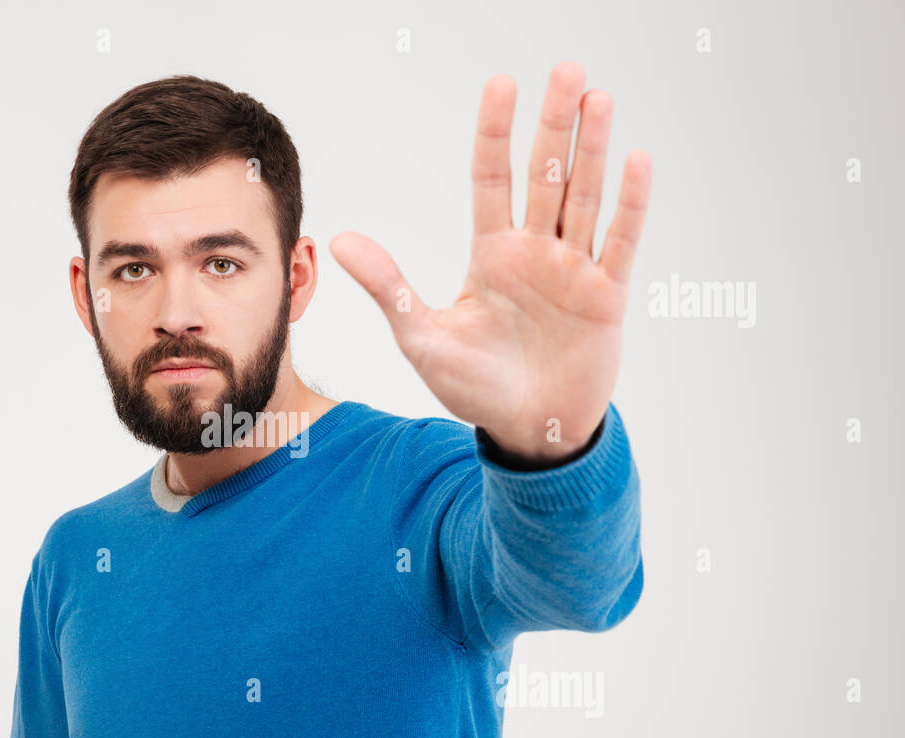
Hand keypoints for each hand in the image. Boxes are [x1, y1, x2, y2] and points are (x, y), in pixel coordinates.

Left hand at [330, 62, 650, 462]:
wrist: (529, 431)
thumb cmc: (474, 388)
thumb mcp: (422, 337)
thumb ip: (389, 286)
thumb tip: (338, 240)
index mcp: (492, 254)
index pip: (492, 178)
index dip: (496, 132)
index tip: (502, 83)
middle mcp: (535, 251)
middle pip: (546, 175)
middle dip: (555, 123)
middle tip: (567, 70)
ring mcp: (574, 269)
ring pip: (584, 197)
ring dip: (592, 149)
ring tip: (598, 98)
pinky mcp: (607, 295)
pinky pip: (620, 242)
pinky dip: (629, 204)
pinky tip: (634, 161)